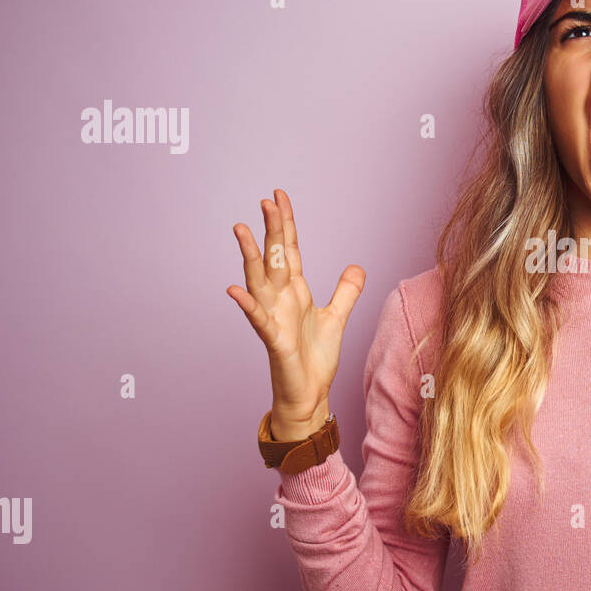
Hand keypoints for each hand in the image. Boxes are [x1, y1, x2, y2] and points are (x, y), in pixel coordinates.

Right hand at [226, 189, 365, 436]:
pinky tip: (233, 288)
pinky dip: (247, 304)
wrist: (309, 394)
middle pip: (274, 257)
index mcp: (295, 291)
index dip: (286, 223)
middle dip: (271, 229)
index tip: (279, 196)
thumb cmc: (315, 359)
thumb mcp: (337, 318)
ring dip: (250, 256)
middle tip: (267, 200)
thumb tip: (356, 266)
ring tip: (241, 229)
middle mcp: (280, 299)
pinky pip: (258, 319)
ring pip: (258, 280)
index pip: (289, 249)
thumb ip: (346, 292)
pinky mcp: (274, 340)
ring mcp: (274, 317)